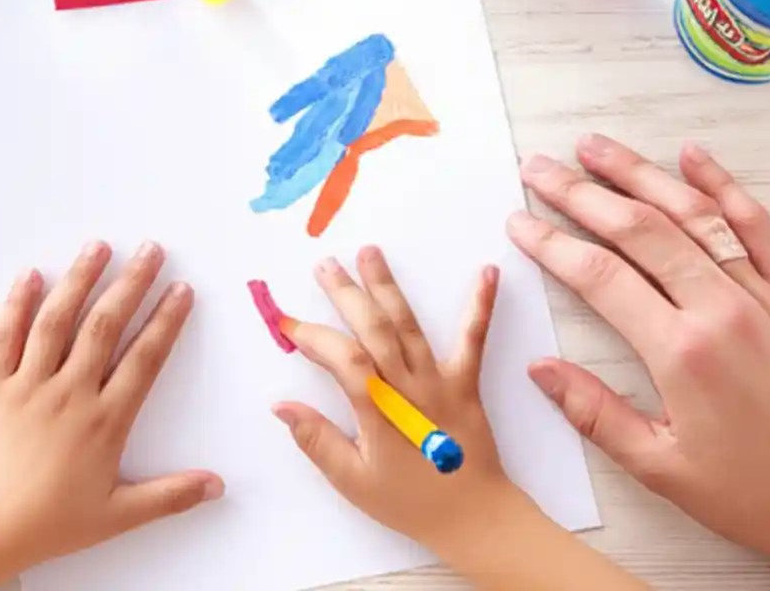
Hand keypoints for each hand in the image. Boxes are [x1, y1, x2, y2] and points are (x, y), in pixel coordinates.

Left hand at [0, 241, 221, 589]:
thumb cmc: (50, 523)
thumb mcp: (118, 515)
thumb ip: (170, 496)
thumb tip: (217, 486)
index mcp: (104, 421)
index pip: (144, 359)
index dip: (166, 321)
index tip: (182, 290)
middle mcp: (69, 393)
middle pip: (105, 326)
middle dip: (131, 283)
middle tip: (152, 250)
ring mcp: (29, 385)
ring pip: (56, 321)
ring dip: (79, 279)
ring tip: (99, 246)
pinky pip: (5, 337)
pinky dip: (16, 304)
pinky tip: (29, 275)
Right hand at [274, 250, 510, 550]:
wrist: (475, 517)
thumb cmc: (411, 503)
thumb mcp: (353, 480)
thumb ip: (317, 441)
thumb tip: (281, 406)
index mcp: (377, 409)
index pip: (340, 359)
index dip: (311, 337)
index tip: (285, 322)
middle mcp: (407, 386)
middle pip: (372, 329)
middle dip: (345, 293)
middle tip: (324, 264)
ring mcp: (438, 380)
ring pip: (408, 324)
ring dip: (387, 286)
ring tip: (370, 252)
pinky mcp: (465, 383)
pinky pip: (472, 339)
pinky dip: (480, 304)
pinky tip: (487, 272)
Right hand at [512, 135, 769, 588]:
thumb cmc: (745, 491)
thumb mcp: (655, 464)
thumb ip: (592, 411)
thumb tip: (539, 367)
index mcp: (681, 353)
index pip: (600, 276)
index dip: (552, 243)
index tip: (519, 222)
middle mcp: (722, 311)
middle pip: (639, 231)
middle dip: (581, 193)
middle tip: (541, 169)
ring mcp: (759, 297)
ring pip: (693, 215)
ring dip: (640, 174)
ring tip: (596, 148)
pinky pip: (755, 227)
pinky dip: (724, 186)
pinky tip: (693, 158)